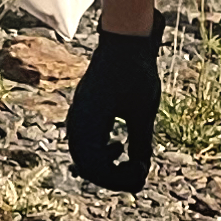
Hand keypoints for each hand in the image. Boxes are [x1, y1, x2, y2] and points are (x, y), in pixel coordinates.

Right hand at [65, 27, 162, 190]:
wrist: (126, 41)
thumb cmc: (135, 74)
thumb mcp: (143, 113)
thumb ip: (140, 145)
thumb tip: (141, 174)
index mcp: (88, 123)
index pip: (93, 168)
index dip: (118, 179)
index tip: (141, 174)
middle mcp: (77, 121)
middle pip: (85, 165)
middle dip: (111, 176)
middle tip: (137, 175)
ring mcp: (78, 115)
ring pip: (83, 155)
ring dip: (104, 165)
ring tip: (127, 161)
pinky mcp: (83, 110)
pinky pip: (84, 141)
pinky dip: (99, 151)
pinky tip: (118, 145)